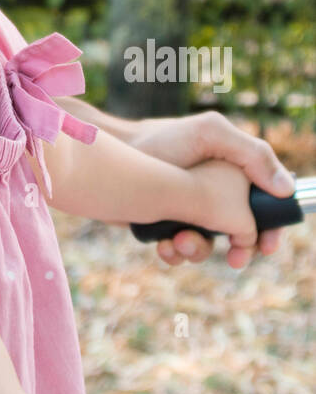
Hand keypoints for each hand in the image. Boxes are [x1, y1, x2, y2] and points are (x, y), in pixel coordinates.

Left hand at [128, 111, 294, 268]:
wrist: (107, 156)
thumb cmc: (159, 140)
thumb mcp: (211, 135)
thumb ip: (252, 155)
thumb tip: (286, 189)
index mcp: (230, 169)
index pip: (262, 203)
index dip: (269, 226)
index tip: (265, 245)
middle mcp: (212, 190)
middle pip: (240, 232)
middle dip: (240, 248)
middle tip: (235, 258)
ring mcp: (188, 209)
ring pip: (208, 245)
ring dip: (199, 250)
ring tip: (180, 240)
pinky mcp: (165, 223)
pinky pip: (180, 250)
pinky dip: (175, 253)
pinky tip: (164, 245)